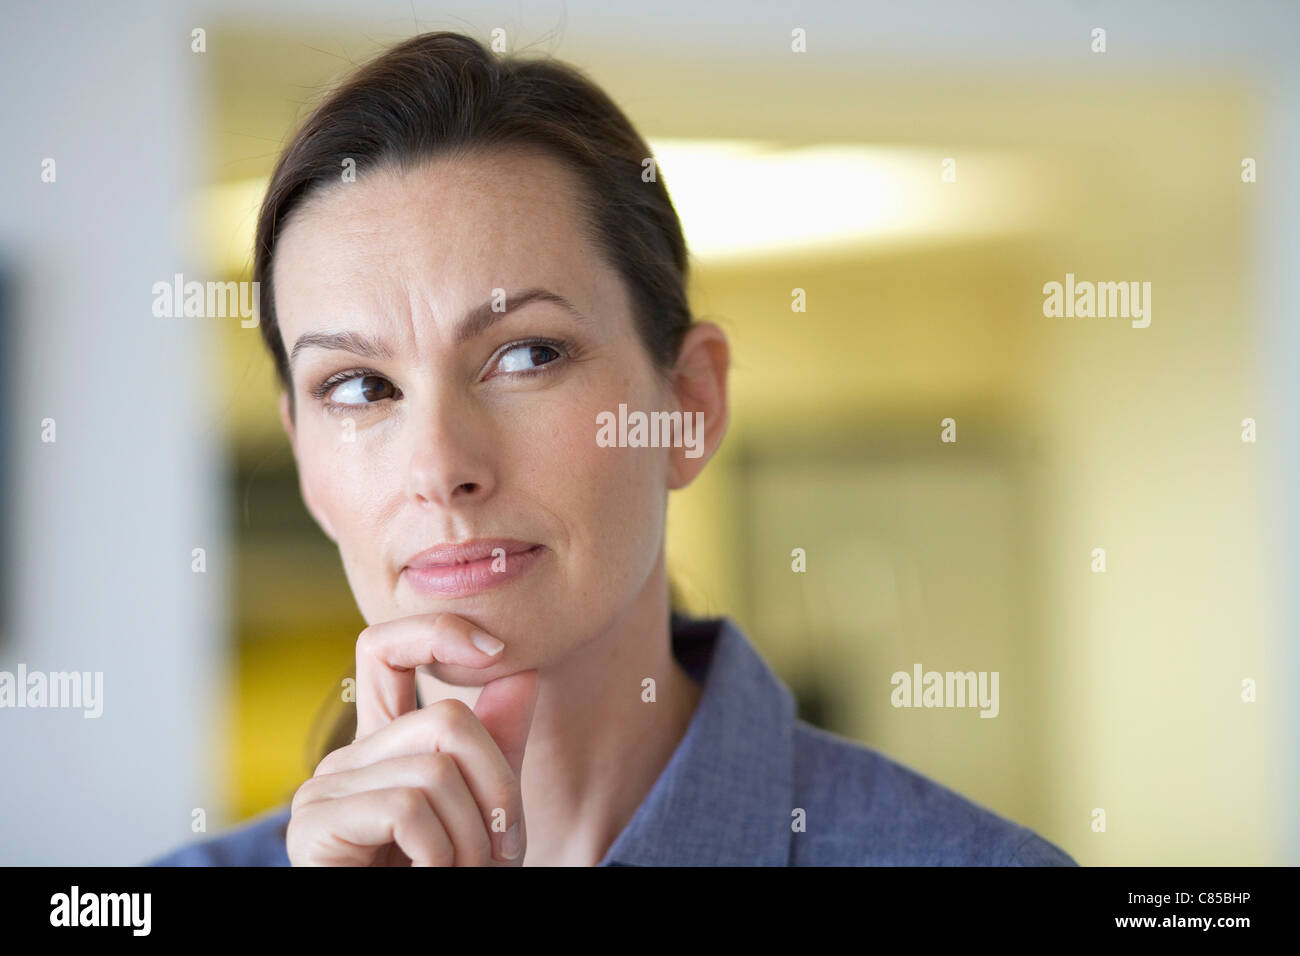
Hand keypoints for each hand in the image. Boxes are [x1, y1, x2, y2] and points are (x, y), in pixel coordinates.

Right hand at [286, 612, 537, 865]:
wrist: (407, 943)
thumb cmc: (443, 881)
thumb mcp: (484, 809)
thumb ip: (498, 745)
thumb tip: (522, 670)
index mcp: (386, 744)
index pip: (385, 647)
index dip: (435, 629)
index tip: (496, 649)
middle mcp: (349, 757)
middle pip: (447, 719)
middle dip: (499, 788)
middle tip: (500, 848)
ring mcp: (324, 789)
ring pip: (436, 769)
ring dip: (472, 836)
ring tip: (461, 873)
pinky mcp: (313, 827)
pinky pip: (408, 809)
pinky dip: (440, 854)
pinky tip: (427, 880)